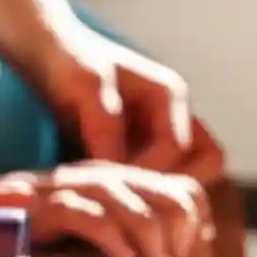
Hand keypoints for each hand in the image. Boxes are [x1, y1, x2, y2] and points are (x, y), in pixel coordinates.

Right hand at [0, 162, 210, 256]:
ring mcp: (59, 188)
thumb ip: (111, 246)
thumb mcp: (73, 241)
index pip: (179, 189)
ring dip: (153, 247)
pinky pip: (81, 211)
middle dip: (179, 239)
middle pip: (164, 192)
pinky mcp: (30, 204)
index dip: (193, 227)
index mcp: (106, 184)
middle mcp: (90, 178)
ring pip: (129, 202)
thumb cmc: (9, 238)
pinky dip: (108, 234)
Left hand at [33, 24, 225, 183]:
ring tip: (125, 203)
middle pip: (209, 161)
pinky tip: (116, 202)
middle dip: (176, 184)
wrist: (48, 53)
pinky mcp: (146, 149)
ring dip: (166, 191)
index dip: (147, 171)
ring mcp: (163, 133)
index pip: (176, 147)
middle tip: (131, 201)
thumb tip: (120, 171)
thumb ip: (103, 124)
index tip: (112, 187)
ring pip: (193, 173)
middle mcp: (174, 115)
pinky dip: (149, 193)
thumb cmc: (66, 61)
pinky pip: (165, 178)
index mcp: (167, 93)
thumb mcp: (83, 85)